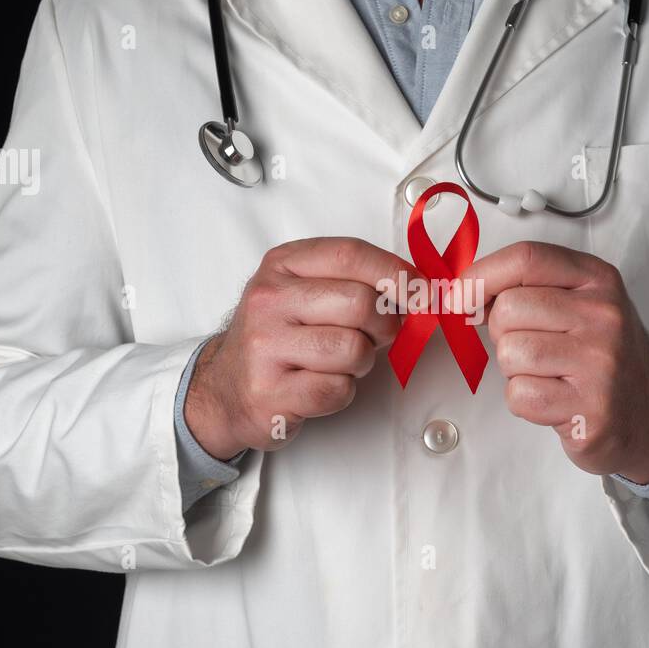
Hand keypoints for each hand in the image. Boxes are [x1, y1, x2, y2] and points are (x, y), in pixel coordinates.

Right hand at [185, 238, 411, 458]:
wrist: (225, 388)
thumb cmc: (278, 337)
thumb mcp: (305, 290)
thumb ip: (355, 280)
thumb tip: (419, 289)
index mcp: (282, 265)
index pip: (350, 255)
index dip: (397, 273)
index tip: (423, 291)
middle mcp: (269, 300)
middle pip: (361, 304)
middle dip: (384, 325)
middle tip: (376, 336)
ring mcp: (266, 346)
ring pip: (354, 349)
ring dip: (361, 362)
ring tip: (339, 362)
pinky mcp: (270, 392)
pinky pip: (338, 389)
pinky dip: (342, 391)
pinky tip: (319, 385)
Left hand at [462, 241, 648, 482]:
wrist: (646, 412)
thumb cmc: (598, 355)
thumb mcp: (576, 304)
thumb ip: (526, 288)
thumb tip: (464, 291)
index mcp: (598, 280)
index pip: (527, 258)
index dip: (481, 275)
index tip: (460, 294)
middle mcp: (604, 316)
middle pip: (509, 309)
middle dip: (502, 332)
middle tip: (532, 346)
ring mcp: (600, 363)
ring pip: (511, 354)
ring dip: (515, 370)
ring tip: (548, 374)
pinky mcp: (591, 410)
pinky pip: (521, 395)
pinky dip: (525, 402)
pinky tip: (554, 399)